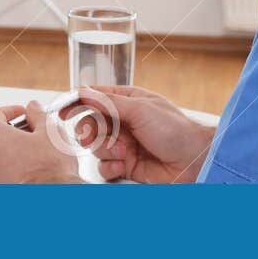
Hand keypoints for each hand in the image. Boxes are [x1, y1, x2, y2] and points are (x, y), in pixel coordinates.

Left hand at [0, 102, 83, 183]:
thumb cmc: (49, 171)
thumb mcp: (49, 132)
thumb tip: (33, 109)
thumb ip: (37, 115)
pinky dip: (11, 170)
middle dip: (14, 133)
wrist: (52, 200)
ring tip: (34, 156)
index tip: (24, 113)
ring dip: (12, 153)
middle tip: (33, 134)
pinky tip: (30, 172)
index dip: (12, 111)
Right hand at [81, 86, 213, 182]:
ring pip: (96, 147)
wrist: (195, 162)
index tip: (62, 109)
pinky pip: (104, 167)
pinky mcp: (127, 166)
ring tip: (122, 152)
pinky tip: (122, 166)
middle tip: (90, 137)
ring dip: (104, 149)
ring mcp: (124, 145)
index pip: (95, 98)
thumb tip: (83, 91)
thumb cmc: (175, 129)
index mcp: (128, 101)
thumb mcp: (140, 108)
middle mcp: (124, 122)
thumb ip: (108, 102)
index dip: (76, 102)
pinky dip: (109, 167)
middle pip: (90, 124)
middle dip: (90, 131)